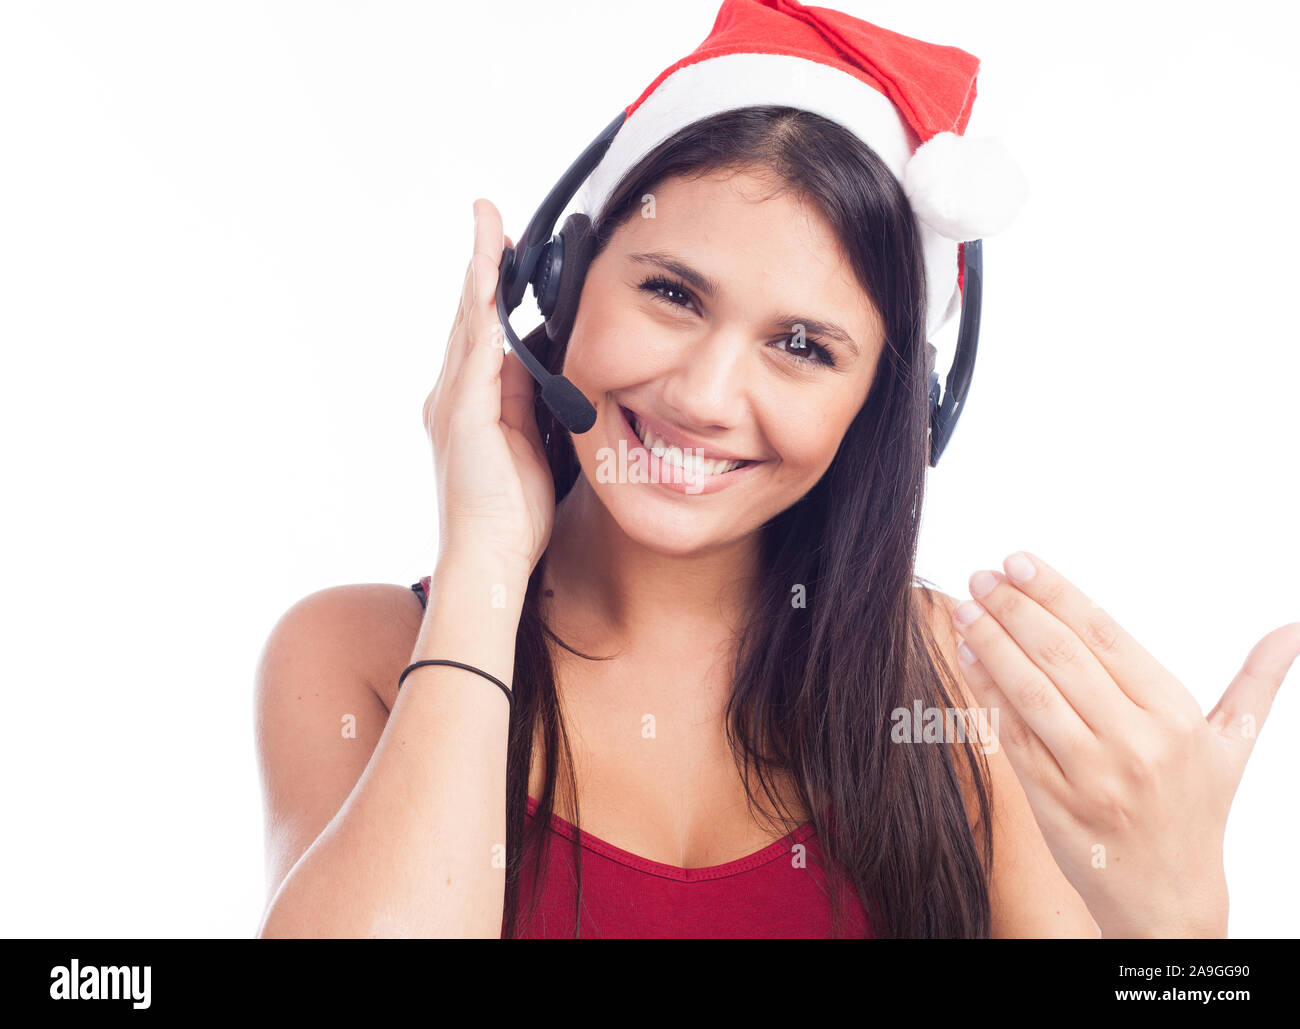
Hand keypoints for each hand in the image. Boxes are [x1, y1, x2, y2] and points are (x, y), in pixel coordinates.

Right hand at [423, 198, 555, 578]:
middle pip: (467, 314)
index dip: (491, 289)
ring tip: (486, 222)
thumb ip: (530, 403)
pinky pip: (475, 348)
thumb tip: (543, 365)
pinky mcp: (464, 413)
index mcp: (471, 403)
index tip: (504, 250)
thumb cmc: (512, 515)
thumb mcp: (530, 446)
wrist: (489, 558)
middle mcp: (452, 395)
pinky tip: (488, 274)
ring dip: (478, 269)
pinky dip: (481, 308)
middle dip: (479, 262)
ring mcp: (454, 402)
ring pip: (467, 320)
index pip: (481, 331)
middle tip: (487, 214)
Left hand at [948, 552, 1299, 937]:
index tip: (1018, 562)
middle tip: (982, 577)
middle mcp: (1135, 743)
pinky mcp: (1053, 801)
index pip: (1104, 637)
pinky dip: (986, 694)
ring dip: (991, 646)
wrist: (1168, 901)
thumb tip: (1291, 628)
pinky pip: (1012, 736)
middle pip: (1061, 657)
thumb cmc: (1194, 811)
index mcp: (1174, 716)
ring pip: (1031, 694)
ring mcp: (1091, 775)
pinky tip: (969, 660)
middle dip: (1014, 610)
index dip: (1057, 594)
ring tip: (965, 610)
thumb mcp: (1231, 745)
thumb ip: (1256, 682)